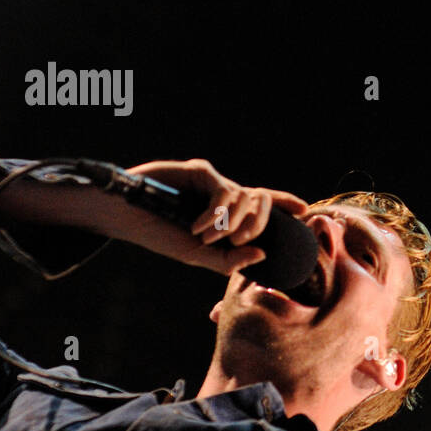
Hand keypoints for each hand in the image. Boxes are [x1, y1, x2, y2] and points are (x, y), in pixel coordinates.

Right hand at [122, 158, 311, 274]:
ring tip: (203, 236)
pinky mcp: (200, 170)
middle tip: (236, 242)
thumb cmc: (161, 235)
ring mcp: (213, 181)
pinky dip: (214, 213)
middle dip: (256, 224)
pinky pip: (223, 190)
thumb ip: (229, 259)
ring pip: (245, 197)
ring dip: (229, 224)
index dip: (284, 203)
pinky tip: (196, 227)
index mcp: (228, 214)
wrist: (125, 217)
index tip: (305, 209)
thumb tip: (262, 254)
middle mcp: (224, 195)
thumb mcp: (198, 255)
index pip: (263, 205)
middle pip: (260, 201)